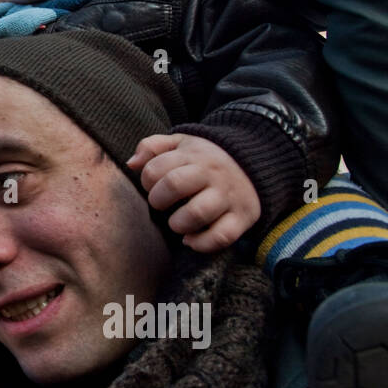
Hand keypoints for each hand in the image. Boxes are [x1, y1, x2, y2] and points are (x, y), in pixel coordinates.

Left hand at [126, 133, 260, 252]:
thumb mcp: (181, 143)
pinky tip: (191, 240)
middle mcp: (212, 174)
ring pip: (197, 213)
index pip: (157, 167)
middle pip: (174, 184)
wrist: (256, 162)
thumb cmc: (205, 158)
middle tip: (161, 204)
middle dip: (158, 199)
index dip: (146, 180)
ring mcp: (228, 196)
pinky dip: (201, 243)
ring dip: (178, 224)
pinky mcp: (243, 217)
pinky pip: (221, 236)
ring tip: (176, 223)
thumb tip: (131, 164)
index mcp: (193, 155)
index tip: (152, 186)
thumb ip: (152, 146)